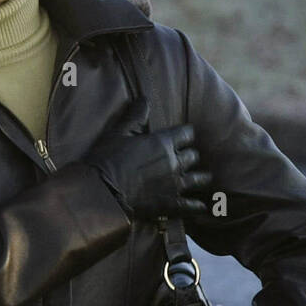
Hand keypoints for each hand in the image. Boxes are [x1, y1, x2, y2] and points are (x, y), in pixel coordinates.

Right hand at [83, 99, 211, 220]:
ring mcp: (175, 185)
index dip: (185, 133)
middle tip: (188, 156)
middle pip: (192, 156)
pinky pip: (192, 205)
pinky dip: (197, 205)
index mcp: (162, 143)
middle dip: (190, 155)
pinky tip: (201, 206)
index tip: (184, 135)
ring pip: (198, 179)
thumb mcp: (117, 133)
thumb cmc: (106, 159)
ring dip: (200, 177)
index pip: (186, 133)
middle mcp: (174, 162)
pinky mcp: (171, 204)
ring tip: (203, 178)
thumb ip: (134, 116)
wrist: (102, 192)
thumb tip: (145, 99)